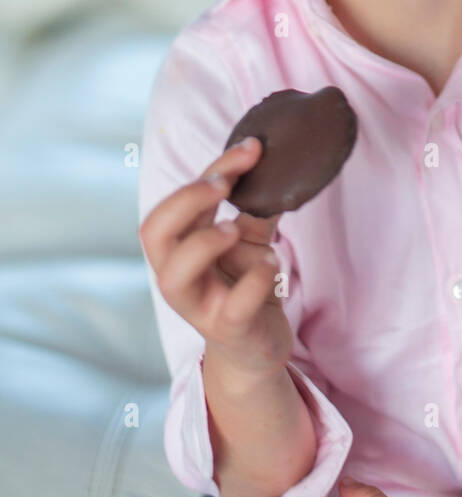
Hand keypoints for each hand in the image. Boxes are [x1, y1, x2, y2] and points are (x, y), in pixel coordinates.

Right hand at [139, 137, 294, 376]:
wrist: (257, 347)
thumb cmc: (245, 285)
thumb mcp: (250, 240)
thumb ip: (254, 207)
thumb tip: (273, 161)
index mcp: (182, 246)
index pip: (177, 201)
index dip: (210, 170)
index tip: (250, 149)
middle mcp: (179, 274)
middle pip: (153, 232)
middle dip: (186, 200)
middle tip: (224, 185)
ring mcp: (198, 304)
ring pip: (173, 275)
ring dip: (204, 242)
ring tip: (234, 228)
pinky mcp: (228, 329)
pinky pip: (232, 307)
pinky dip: (254, 279)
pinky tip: (272, 263)